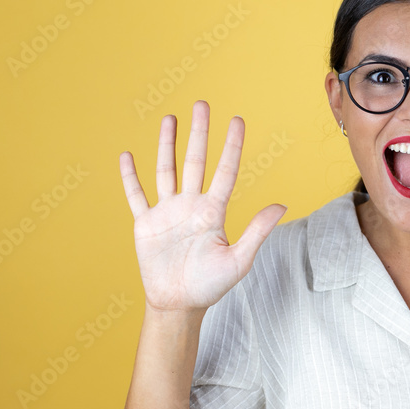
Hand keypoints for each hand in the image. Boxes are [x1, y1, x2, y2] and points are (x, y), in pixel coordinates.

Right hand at [119, 100, 286, 313]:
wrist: (179, 305)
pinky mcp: (145, 224)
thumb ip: (257, 231)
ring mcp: (167, 212)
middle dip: (199, 133)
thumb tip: (282, 205)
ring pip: (167, 170)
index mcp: (214, 212)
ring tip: (170, 118)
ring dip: (167, 144)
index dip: (231, 146)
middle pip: (195, 161)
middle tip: (203, 104)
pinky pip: (136, 196)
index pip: (225, 171)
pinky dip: (130, 177)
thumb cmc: (211, 285)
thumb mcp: (239, 259)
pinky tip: (127, 155)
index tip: (237, 121)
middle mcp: (191, 206)